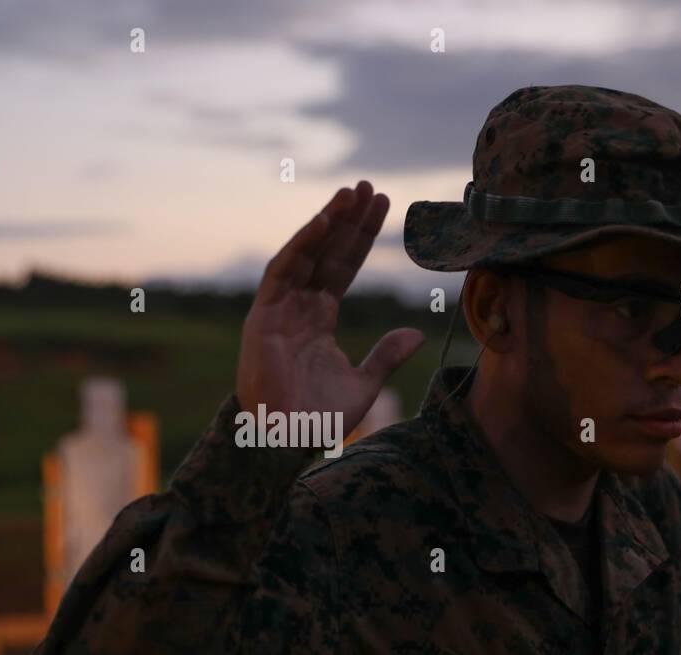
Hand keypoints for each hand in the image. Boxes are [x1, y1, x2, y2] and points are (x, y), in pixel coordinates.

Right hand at [236, 180, 424, 436]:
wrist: (287, 441)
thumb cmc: (318, 418)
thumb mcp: (365, 382)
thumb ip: (386, 355)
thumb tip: (417, 333)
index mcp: (318, 319)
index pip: (343, 268)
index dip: (361, 238)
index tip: (383, 208)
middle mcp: (298, 307)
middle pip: (327, 254)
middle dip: (348, 221)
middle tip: (369, 188)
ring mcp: (279, 309)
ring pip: (305, 254)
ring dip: (327, 222)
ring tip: (351, 194)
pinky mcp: (263, 316)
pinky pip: (282, 271)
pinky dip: (301, 245)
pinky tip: (323, 221)